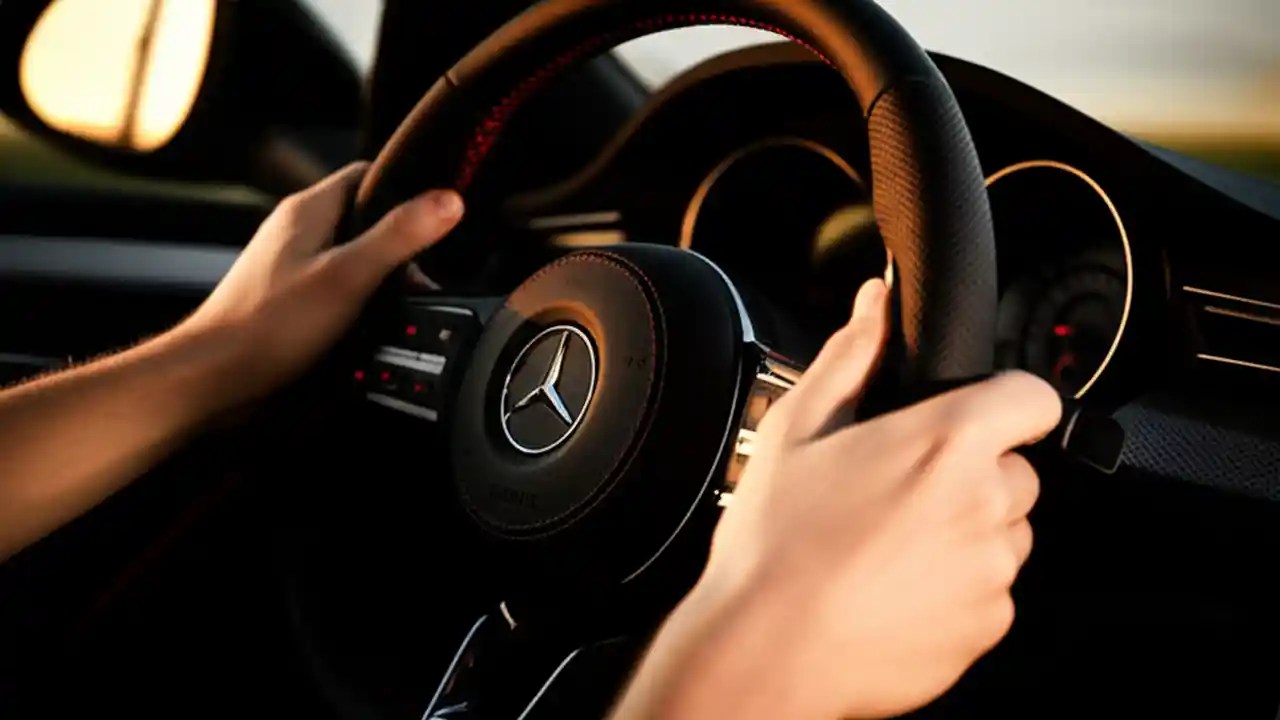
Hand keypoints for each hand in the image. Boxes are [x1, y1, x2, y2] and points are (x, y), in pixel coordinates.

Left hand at [176, 163, 463, 410]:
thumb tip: (448, 200)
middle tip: (422, 277)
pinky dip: (360, 305)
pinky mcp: (289, 301)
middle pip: (365, 221)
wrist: (214, 379)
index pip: (367, 175)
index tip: (436, 216)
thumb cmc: (269, 326)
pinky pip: (337, 291)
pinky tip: (369, 329)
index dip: (406, 189)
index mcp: (308, 211)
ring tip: (399, 306)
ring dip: (380, 281)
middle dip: (399, 247)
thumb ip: (400, 236)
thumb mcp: (349, 276)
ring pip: (353, 259)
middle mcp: (297, 233)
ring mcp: (290, 267)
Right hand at [614, 279, 1060, 719]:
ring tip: (889, 548)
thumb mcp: (796, 430)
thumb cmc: (774, 544)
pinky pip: (991, 594)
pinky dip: (957, 590)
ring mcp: (990, 571)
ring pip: (1004, 535)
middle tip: (901, 494)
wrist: (768, 650)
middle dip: (972, 476)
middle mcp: (983, 504)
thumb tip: (876, 301)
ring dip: (966, 534)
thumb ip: (850, 356)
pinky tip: (894, 590)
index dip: (1008, 402)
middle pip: (1015, 473)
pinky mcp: (987, 627)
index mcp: (945, 444)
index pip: (1033, 399)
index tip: (978, 416)